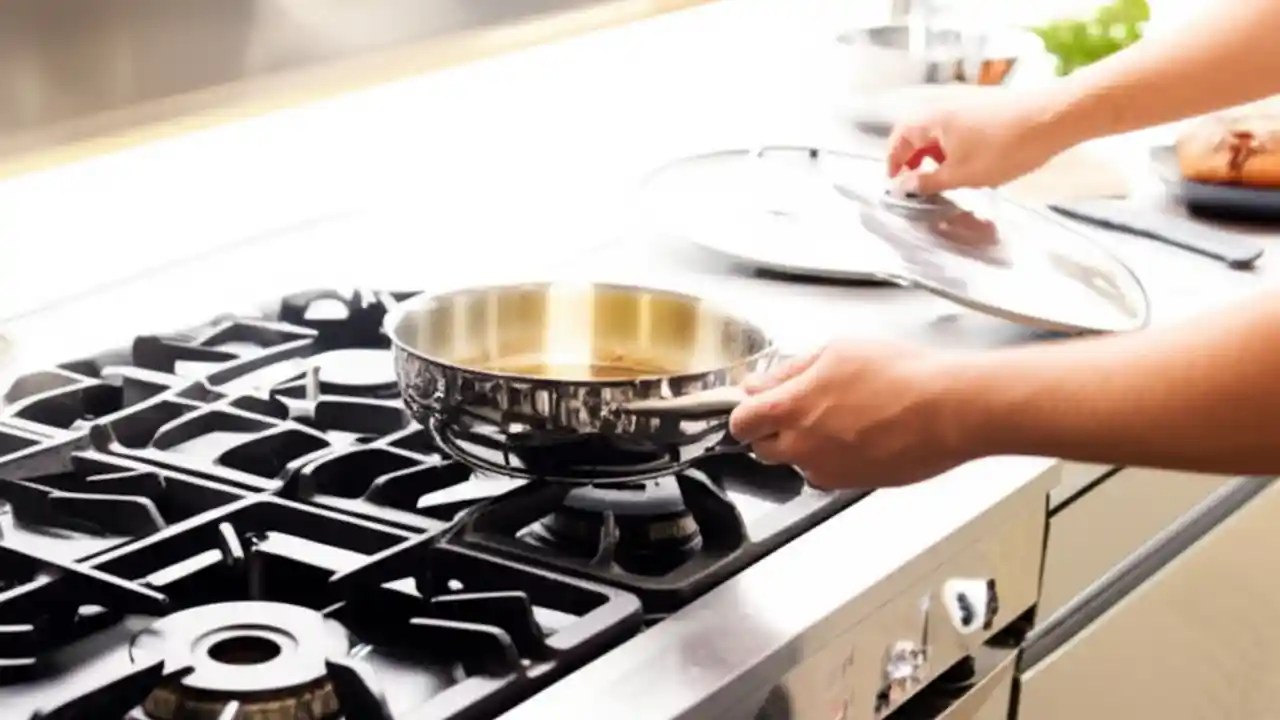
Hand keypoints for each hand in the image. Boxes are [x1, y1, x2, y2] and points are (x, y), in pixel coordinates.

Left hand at [727, 341, 979, 488]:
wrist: (949, 409)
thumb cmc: (901, 375)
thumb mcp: (837, 351)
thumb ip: (790, 371)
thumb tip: (760, 383)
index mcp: (791, 409)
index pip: (741, 422)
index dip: (746, 412)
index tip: (756, 404)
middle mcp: (802, 447)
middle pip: (763, 448)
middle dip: (772, 429)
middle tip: (802, 406)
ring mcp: (827, 470)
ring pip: (797, 462)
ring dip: (806, 445)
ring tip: (842, 417)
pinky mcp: (853, 485)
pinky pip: (828, 474)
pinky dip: (834, 458)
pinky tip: (860, 435)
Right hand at [887, 86, 1074, 194]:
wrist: (1052, 120)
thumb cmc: (1004, 148)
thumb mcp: (961, 175)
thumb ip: (927, 182)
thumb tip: (904, 186)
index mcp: (930, 121)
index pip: (897, 141)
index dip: (893, 165)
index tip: (897, 186)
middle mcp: (943, 109)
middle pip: (915, 136)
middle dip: (913, 162)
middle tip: (919, 186)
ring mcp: (964, 107)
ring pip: (937, 135)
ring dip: (934, 157)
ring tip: (946, 180)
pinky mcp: (983, 111)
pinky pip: (956, 131)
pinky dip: (953, 150)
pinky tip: (970, 167)